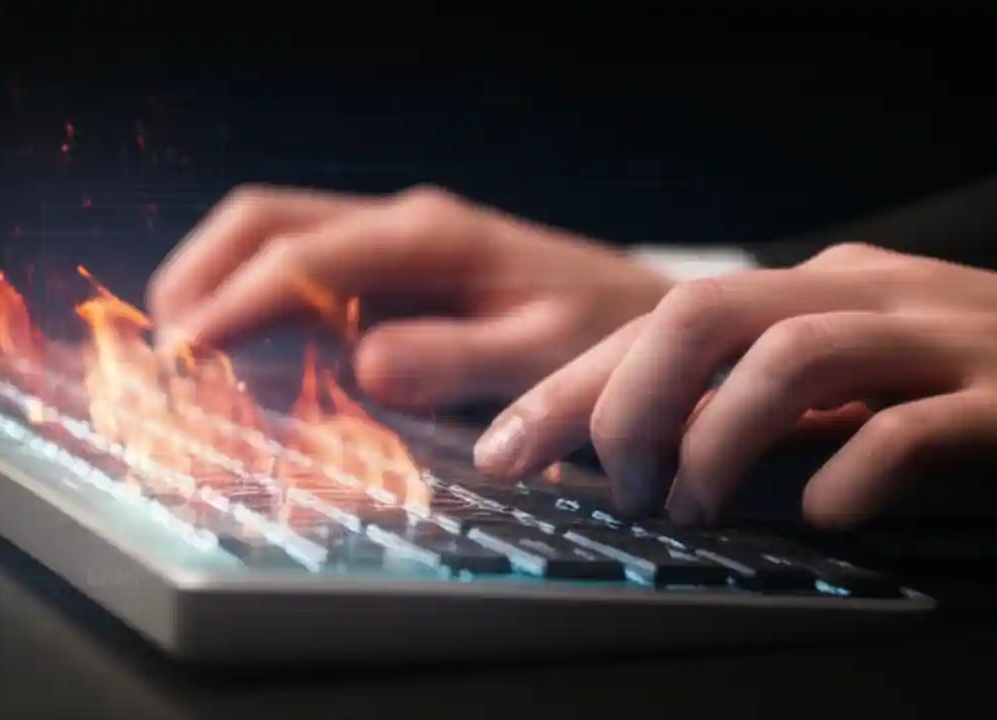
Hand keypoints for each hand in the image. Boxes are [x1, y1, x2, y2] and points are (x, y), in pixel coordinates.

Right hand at [147, 184, 672, 410]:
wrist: (635, 314)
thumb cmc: (600, 335)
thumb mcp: (545, 356)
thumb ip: (459, 361)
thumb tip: (365, 362)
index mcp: (429, 235)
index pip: (300, 253)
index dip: (232, 302)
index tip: (185, 353)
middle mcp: (398, 225)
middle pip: (263, 220)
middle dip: (199, 274)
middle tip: (162, 350)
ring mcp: (388, 245)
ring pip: (271, 240)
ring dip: (215, 286)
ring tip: (180, 353)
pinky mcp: (386, 274)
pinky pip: (299, 276)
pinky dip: (251, 308)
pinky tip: (235, 354)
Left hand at [474, 242, 996, 528]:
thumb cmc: (966, 387)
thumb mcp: (847, 379)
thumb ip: (757, 399)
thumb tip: (631, 455)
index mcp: (812, 290)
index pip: (656, 322)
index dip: (568, 389)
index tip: (502, 453)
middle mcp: (863, 295)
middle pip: (700, 315)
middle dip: (624, 405)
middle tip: (614, 487)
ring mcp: (937, 339)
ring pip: (790, 355)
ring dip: (716, 441)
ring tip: (695, 509)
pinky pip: (909, 426)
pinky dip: (847, 475)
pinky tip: (824, 517)